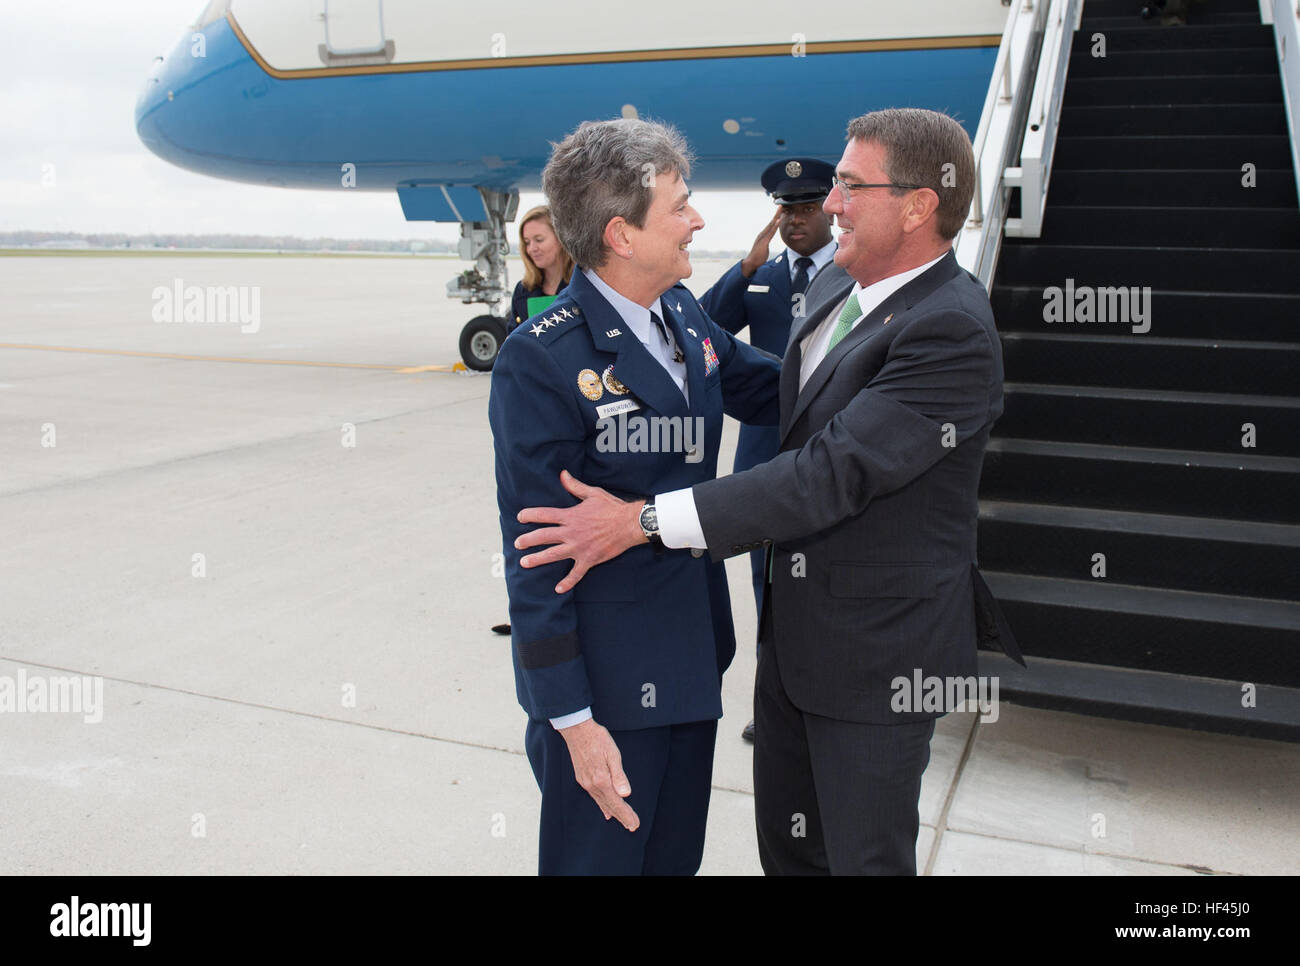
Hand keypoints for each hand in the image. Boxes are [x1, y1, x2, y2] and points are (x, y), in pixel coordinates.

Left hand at [516, 470, 645, 593]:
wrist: (629, 524)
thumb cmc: (612, 508)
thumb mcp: (592, 493)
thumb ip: (574, 486)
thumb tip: (562, 474)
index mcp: (570, 516)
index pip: (544, 515)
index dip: (529, 515)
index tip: (520, 517)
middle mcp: (571, 533)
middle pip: (543, 536)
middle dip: (527, 540)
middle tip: (517, 543)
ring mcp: (578, 547)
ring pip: (553, 555)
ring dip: (537, 559)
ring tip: (524, 563)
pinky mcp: (589, 559)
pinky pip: (576, 573)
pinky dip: (567, 582)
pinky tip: (558, 589)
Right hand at [559, 718, 639, 830]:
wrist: (577, 730)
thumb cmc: (597, 739)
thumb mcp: (613, 754)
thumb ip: (619, 776)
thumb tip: (626, 794)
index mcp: (601, 780)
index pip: (617, 803)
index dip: (626, 814)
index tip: (634, 824)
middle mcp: (592, 785)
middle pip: (609, 805)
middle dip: (622, 817)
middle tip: (632, 826)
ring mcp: (586, 782)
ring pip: (601, 802)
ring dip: (613, 812)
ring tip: (622, 820)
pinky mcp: (582, 778)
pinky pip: (594, 797)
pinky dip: (602, 806)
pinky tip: (605, 811)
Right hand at [740, 210, 780, 277]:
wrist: (751, 264)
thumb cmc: (758, 258)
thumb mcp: (764, 249)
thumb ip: (766, 245)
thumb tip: (766, 245)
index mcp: (763, 236)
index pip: (771, 225)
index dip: (776, 218)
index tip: (780, 212)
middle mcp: (762, 234)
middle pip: (771, 222)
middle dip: (776, 213)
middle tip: (781, 205)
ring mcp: (762, 237)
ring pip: (771, 225)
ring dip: (776, 216)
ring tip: (780, 209)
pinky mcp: (763, 241)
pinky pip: (771, 232)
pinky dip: (775, 226)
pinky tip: (778, 220)